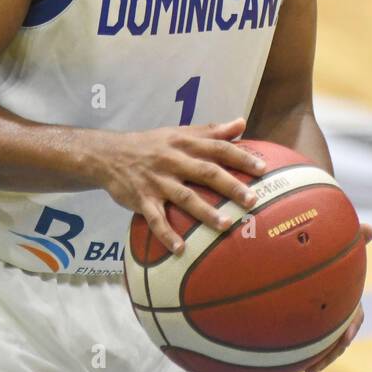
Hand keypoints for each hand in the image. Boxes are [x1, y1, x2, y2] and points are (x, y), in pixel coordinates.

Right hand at [95, 117, 265, 253]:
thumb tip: (241, 122)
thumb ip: (211, 130)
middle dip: (230, 186)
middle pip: (206, 172)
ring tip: (225, 225)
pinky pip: (155, 219)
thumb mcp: (180, 132)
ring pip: (184, 197)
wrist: (109, 154)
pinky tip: (180, 249)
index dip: (240, 157)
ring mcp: (157, 181)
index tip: (262, 169)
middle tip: (252, 200)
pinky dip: (166, 234)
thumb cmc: (152, 144)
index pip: (218, 148)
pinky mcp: (142, 199)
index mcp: (185, 143)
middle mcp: (173, 161)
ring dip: (205, 212)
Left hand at [285, 222, 371, 371]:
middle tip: (311, 370)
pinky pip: (303, 345)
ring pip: (319, 348)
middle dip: (325, 356)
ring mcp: (322, 322)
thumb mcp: (340, 246)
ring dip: (307, 363)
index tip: (344, 338)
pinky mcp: (305, 326)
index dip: (349, 328)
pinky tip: (279, 367)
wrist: (308, 263)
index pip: (354, 317)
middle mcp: (337, 314)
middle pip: (335, 341)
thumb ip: (353, 239)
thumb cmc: (328, 254)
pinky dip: (294, 357)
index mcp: (348, 298)